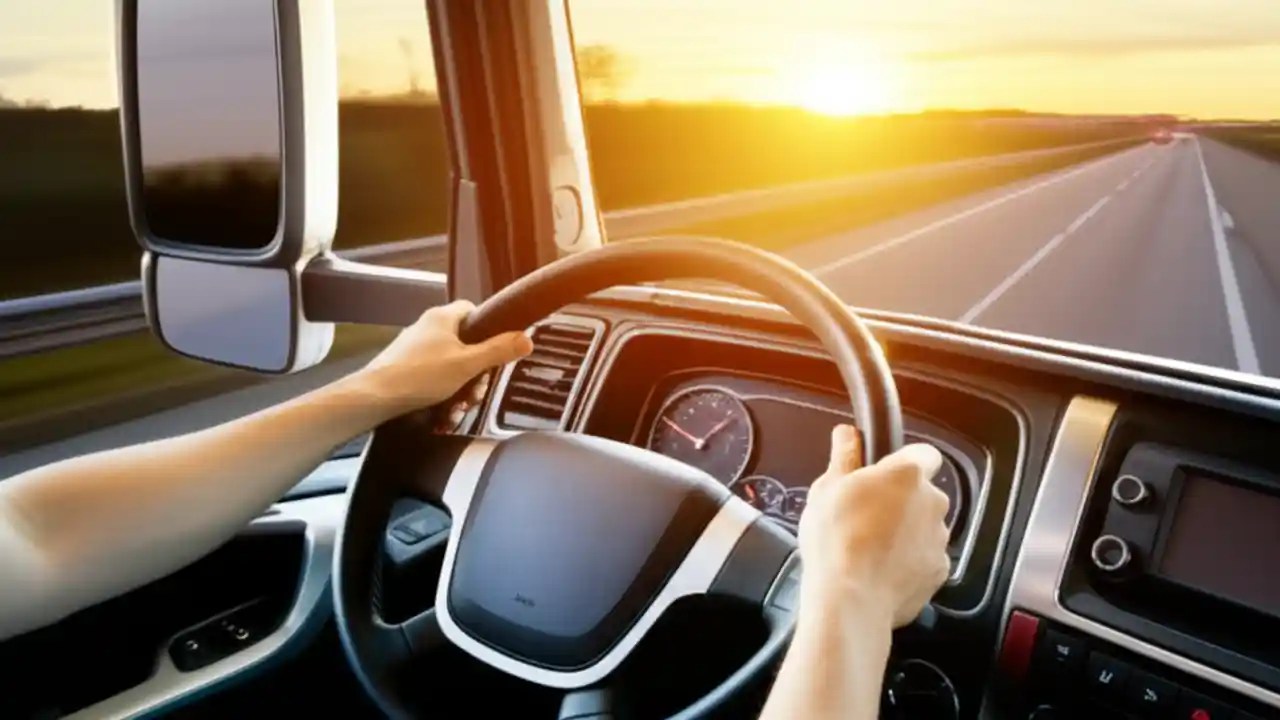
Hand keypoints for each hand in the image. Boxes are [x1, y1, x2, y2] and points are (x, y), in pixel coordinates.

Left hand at [357, 300, 532, 415]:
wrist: (375, 396)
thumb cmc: (420, 375)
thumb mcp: (468, 365)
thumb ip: (498, 351)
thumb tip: (526, 338)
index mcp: (442, 318)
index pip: (472, 310)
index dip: (488, 329)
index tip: (495, 350)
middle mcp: (426, 327)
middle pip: (464, 343)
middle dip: (475, 371)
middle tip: (476, 390)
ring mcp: (413, 347)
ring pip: (449, 364)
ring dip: (460, 387)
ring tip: (459, 407)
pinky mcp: (404, 366)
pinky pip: (433, 376)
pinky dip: (442, 392)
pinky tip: (443, 412)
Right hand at [798, 424, 950, 627]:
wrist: (850, 599)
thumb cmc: (835, 539)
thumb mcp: (827, 489)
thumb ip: (844, 456)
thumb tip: (848, 434)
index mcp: (907, 474)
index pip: (925, 454)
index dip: (905, 463)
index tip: (883, 475)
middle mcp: (932, 502)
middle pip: (923, 493)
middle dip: (901, 501)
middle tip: (866, 514)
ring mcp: (939, 539)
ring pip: (925, 527)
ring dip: (906, 532)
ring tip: (870, 547)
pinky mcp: (939, 572)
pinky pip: (925, 558)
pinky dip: (909, 562)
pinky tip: (880, 570)